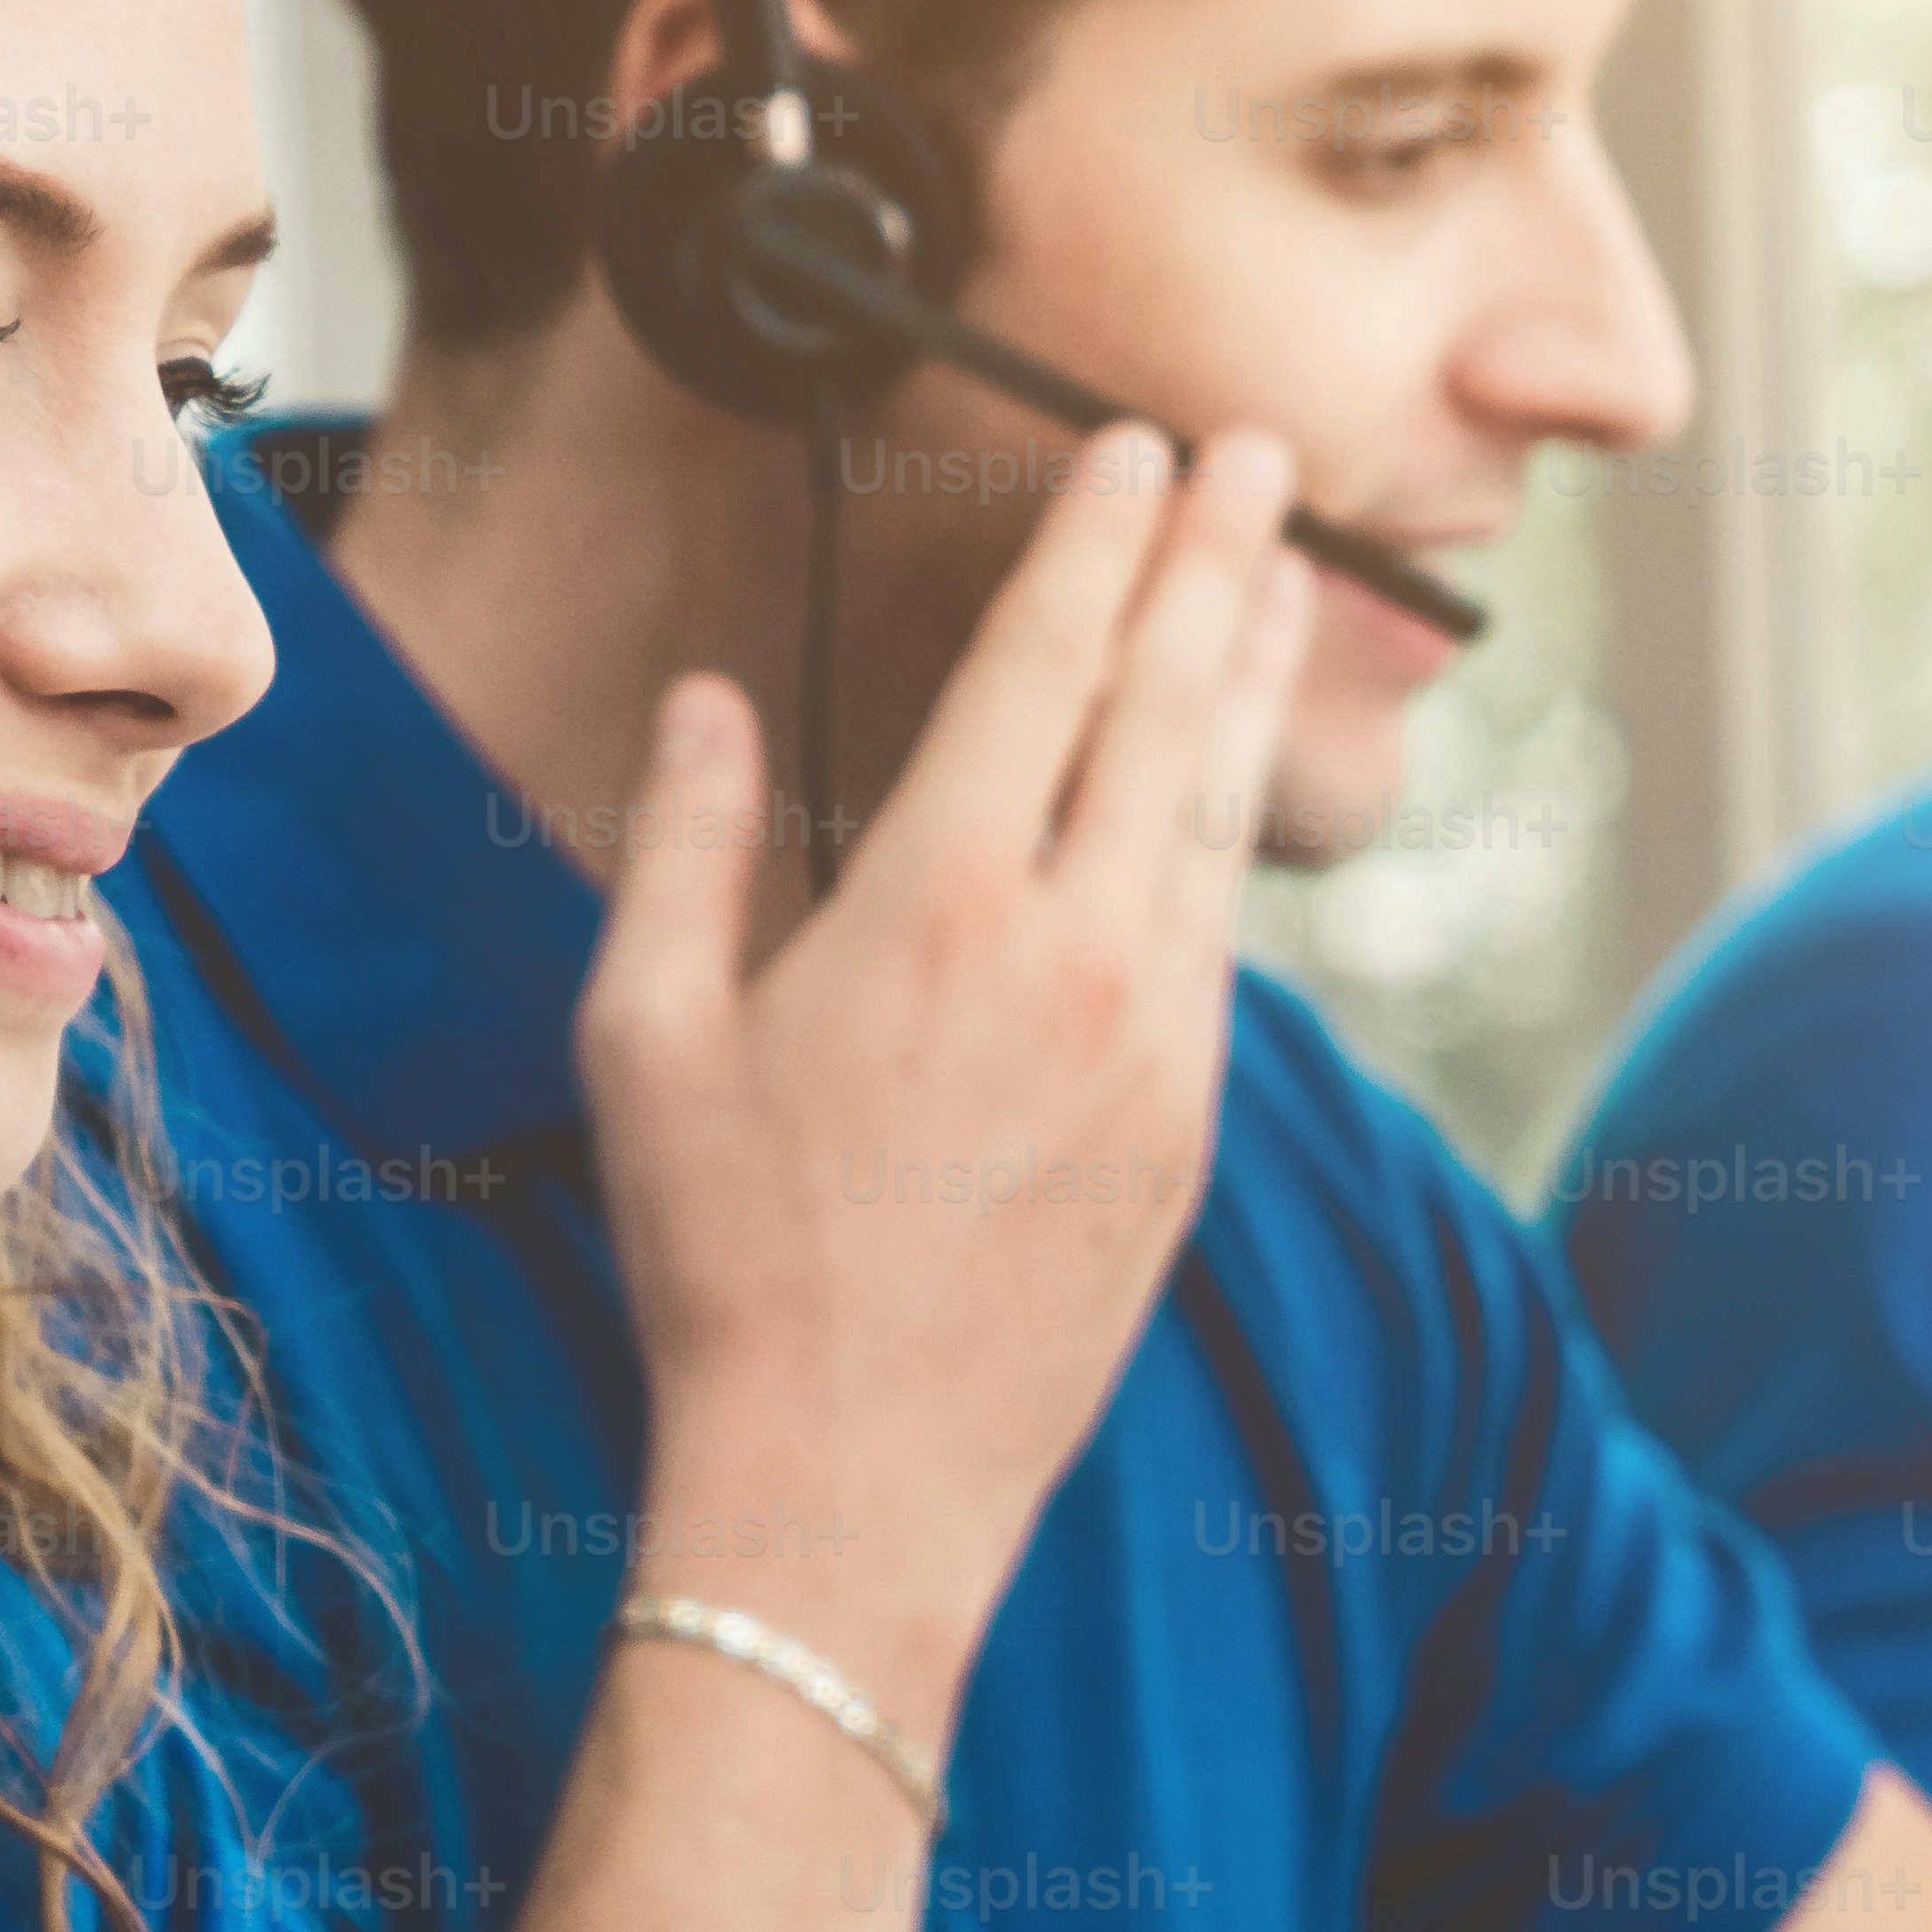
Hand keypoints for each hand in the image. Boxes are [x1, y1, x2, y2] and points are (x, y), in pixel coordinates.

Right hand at [572, 426, 1314, 1726]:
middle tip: (1260, 455)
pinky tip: (1231, 797)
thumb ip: (685, 846)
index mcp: (935, 905)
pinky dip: (1234, 837)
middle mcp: (1076, 951)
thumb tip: (708, 706)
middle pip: (1172, 706)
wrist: (853, 1480)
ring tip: (1285, 584)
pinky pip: (1223, 940)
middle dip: (1221, 560)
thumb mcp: (646, 1037)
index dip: (1097, 543)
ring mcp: (1158, 1043)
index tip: (1135, 451)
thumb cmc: (721, 1261)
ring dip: (1255, 684)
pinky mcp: (1192, 1130)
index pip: (1044, 665)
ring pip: (1225, 816)